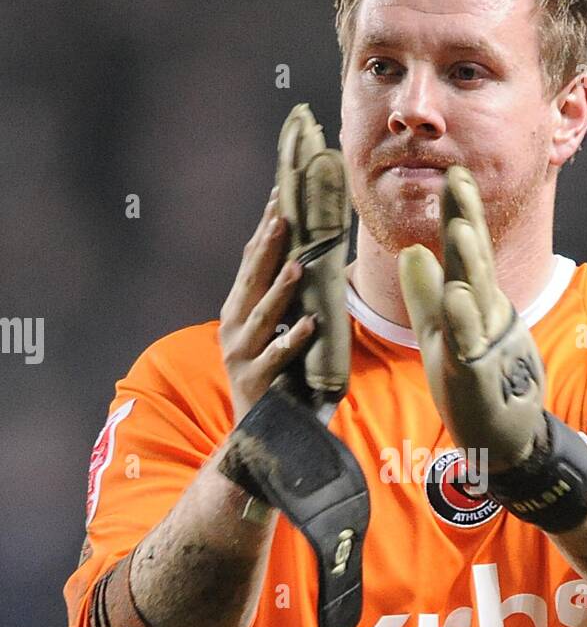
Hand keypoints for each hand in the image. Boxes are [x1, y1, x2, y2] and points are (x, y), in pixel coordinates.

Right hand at [219, 104, 350, 424]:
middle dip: (266, 245)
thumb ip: (284, 297)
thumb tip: (306, 252)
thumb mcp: (275, 330)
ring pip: (262, 315)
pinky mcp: (256, 382)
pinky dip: (294, 340)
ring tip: (297, 262)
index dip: (264, 229)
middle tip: (282, 211)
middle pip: (251, 278)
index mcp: (239, 310)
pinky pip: (278, 357)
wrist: (258, 432)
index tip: (279, 194)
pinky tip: (311, 324)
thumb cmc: (275, 376)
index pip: (252, 261)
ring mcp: (242, 355)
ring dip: (279, 287)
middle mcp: (234, 327)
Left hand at [398, 165, 547, 474]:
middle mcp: (482, 315)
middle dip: (466, 220)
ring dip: (469, 263)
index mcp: (472, 301)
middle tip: (458, 177)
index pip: (464, 249)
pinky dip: (464, 321)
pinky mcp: (479, 375)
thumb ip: (426, 293)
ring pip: (476, 297)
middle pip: (473, 262)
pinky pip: (469, 344)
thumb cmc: (472, 383)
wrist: (501, 436)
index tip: (453, 172)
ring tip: (460, 228)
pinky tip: (458, 296)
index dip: (459, 212)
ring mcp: (484, 344)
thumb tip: (411, 251)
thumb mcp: (440, 331)